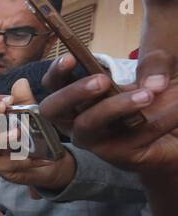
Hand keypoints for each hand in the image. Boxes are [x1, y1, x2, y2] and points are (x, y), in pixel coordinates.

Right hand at [0, 86, 76, 195]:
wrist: (50, 163)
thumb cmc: (36, 138)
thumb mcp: (34, 116)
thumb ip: (26, 101)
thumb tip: (20, 82)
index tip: (9, 98)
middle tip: (4, 107)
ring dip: (3, 138)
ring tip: (18, 132)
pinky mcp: (1, 170)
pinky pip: (10, 164)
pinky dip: (25, 160)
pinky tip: (42, 157)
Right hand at [40, 51, 177, 174]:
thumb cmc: (161, 101)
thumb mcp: (158, 72)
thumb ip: (155, 64)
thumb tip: (153, 82)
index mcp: (81, 98)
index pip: (54, 85)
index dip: (56, 73)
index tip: (71, 59)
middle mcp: (79, 120)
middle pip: (52, 110)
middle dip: (72, 93)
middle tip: (102, 80)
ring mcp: (95, 141)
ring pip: (87, 124)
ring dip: (115, 107)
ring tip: (148, 95)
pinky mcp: (118, 156)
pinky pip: (132, 136)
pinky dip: (158, 120)